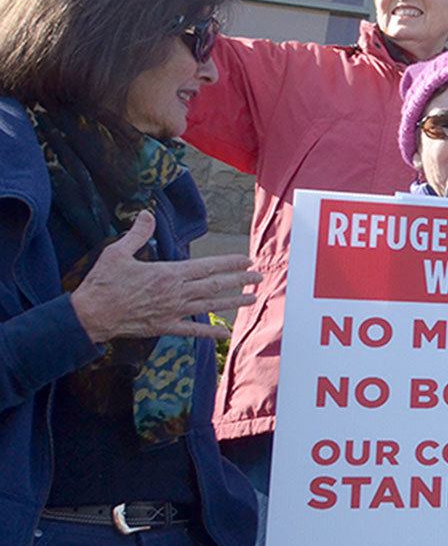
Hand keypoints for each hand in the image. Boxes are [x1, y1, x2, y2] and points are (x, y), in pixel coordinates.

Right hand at [70, 211, 259, 342]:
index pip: (207, 266)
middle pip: (215, 285)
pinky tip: (226, 332)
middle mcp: (176, 293)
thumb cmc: (103, 283)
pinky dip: (211, 331)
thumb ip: (137, 233)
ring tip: (252, 298)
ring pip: (210, 305)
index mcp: (168, 273)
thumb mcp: (117, 252)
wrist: (90, 315)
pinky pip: (193, 329)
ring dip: (233, 301)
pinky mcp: (165, 327)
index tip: (247, 260)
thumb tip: (146, 213)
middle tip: (259, 277)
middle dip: (240, 280)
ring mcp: (173, 311)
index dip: (230, 263)